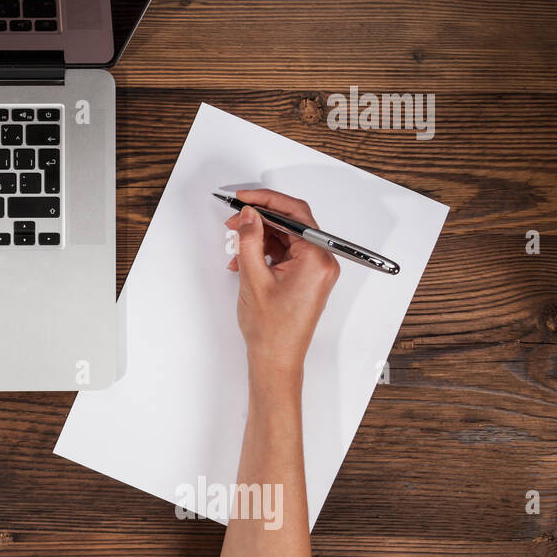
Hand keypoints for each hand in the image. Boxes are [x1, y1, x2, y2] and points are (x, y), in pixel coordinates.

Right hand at [224, 189, 339, 380]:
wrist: (276, 359)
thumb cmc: (272, 329)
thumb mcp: (254, 277)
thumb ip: (250, 240)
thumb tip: (250, 215)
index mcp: (317, 260)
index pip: (295, 214)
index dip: (266, 201)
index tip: (245, 198)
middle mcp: (321, 262)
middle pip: (291, 224)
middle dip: (260, 219)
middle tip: (235, 219)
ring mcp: (314, 270)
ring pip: (285, 238)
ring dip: (259, 237)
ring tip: (235, 243)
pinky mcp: (305, 277)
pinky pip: (284, 253)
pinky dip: (263, 251)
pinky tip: (243, 260)